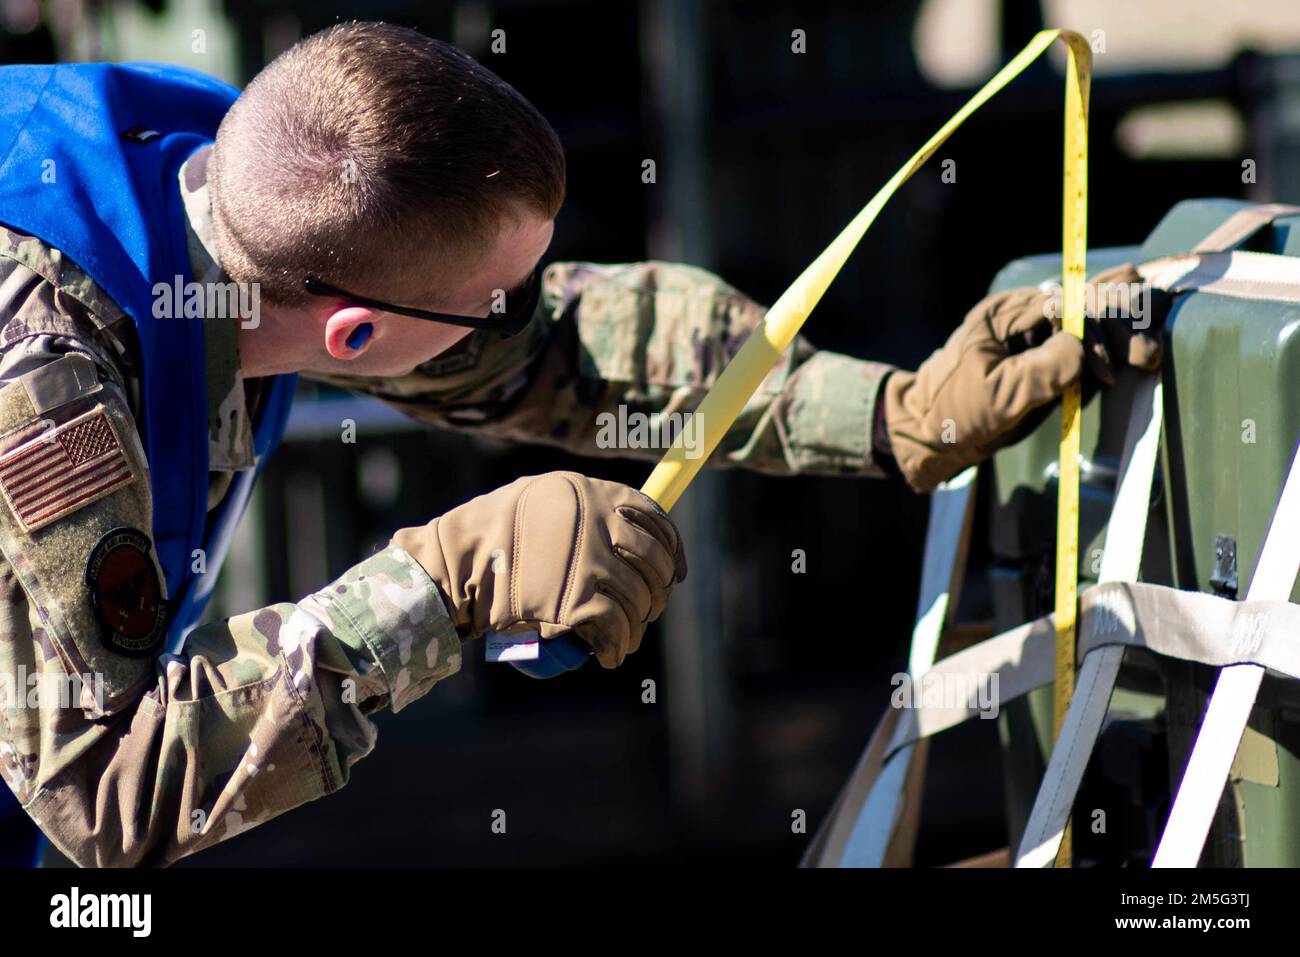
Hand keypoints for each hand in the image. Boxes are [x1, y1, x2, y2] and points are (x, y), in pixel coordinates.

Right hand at [392, 471, 686, 667]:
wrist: (456, 560)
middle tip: (646, 610)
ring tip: (625, 638)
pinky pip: (616, 628)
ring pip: (637, 600)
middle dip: (655, 593)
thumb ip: (583, 514)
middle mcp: (600, 522)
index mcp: (594, 493)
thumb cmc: (491, 531)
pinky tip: (610, 654)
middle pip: (652, 563)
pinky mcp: (580, 600)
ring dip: (635, 626)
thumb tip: (626, 540)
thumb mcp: (543, 499)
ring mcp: (592, 561)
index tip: (672, 573)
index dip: (671, 551)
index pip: (655, 519)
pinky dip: (617, 646)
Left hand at [880, 264, 1167, 492]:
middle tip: (1149, 354)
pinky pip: (1079, 342)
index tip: (1118, 365)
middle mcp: (1021, 315)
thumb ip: (1044, 369)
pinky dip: (1106, 346)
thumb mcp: (1001, 396)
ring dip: (1119, 332)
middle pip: (1082, 304)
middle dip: (1119, 325)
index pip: (1066, 304)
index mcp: (1005, 314)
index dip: (1098, 329)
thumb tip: (1084, 346)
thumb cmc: (954, 414)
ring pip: (1086, 319)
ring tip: (1150, 350)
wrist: (928, 435)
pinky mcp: (1038, 356)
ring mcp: (1031, 334)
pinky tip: (1134, 342)